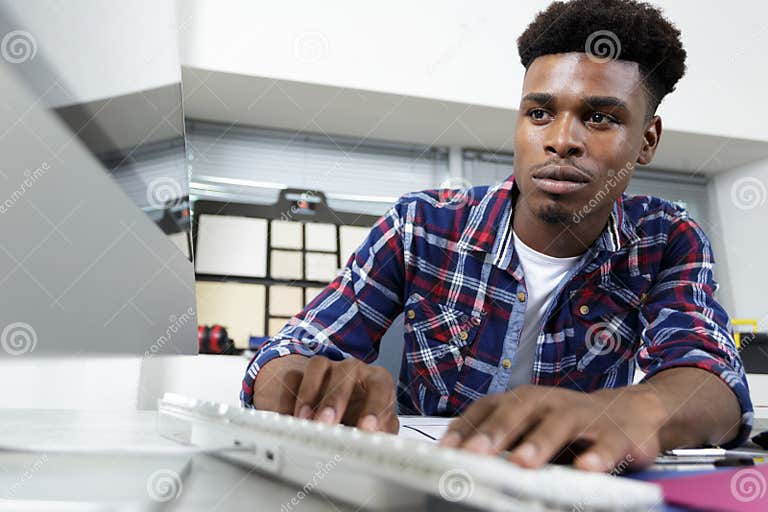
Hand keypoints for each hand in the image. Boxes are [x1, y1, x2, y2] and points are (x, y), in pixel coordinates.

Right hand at [252, 355, 398, 432]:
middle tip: (328, 422)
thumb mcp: (374, 428)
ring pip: (318, 366)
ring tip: (305, 421)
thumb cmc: (362, 418)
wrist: (338, 408)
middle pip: (347, 371)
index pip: (381, 385)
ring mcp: (327, 366)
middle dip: (336, 398)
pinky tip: (288, 415)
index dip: (375, 405)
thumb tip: (379, 449)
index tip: (366, 428)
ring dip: (310, 394)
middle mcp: (353, 369)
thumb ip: (378, 435)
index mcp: (377, 380)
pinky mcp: (303, 372)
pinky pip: (293, 376)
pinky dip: (290, 395)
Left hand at [439, 384, 667, 471]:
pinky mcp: (618, 434)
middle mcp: (549, 402)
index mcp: (523, 400)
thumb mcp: (532, 427)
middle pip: (519, 410)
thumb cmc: (568, 423)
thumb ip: (503, 442)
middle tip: (476, 454)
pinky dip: (598, 456)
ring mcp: (584, 415)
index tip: (446, 450)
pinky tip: (586, 469)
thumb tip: (462, 463)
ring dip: (540, 442)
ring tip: (524, 463)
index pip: (488, 408)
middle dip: (496, 432)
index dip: (466, 427)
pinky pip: (607, 444)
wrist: (632, 412)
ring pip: (560, 423)